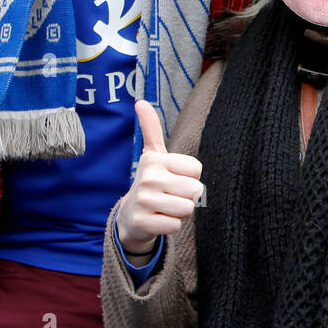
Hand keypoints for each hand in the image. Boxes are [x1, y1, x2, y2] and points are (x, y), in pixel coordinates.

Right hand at [116, 101, 203, 260]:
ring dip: (179, 212)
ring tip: (164, 207)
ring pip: (187, 209)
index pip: (197, 169)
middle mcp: (148, 177)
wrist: (130, 216)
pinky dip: (170, 225)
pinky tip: (158, 219)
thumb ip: (151, 129)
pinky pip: (176, 226)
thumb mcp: (152, 155)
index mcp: (155, 159)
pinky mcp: (143, 222)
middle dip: (186, 197)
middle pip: (195, 190)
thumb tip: (140, 102)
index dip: (189, 177)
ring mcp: (144, 200)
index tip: (173, 178)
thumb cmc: (150, 182)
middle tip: (169, 195)